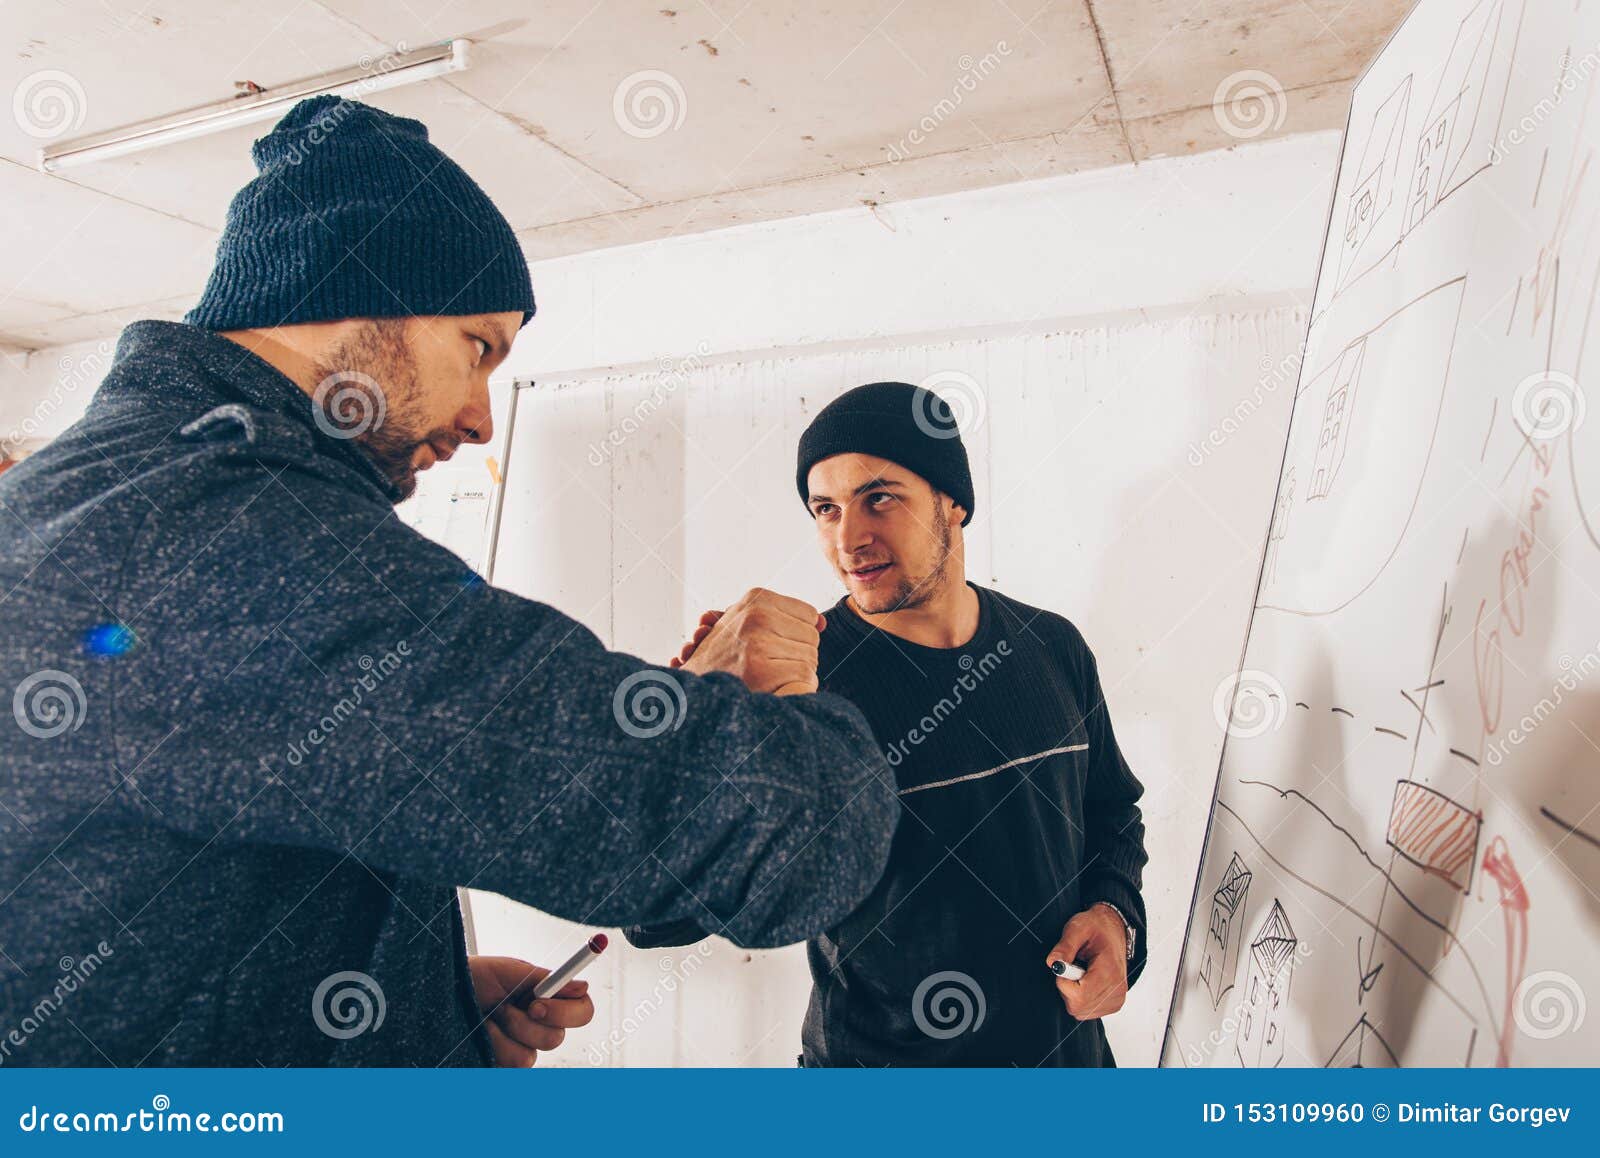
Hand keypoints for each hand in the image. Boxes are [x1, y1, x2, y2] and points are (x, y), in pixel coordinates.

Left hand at [468, 954, 594, 1066]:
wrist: (443, 995)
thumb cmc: (475, 977)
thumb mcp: (510, 971)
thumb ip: (545, 979)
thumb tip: (582, 985)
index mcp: (547, 997)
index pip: (582, 1010)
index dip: (567, 1011)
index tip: (537, 1002)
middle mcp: (539, 1023)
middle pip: (557, 1036)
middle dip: (527, 1024)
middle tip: (505, 1009)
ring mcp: (522, 1045)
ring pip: (532, 1054)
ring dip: (506, 1033)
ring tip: (488, 1017)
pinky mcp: (505, 1062)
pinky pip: (513, 1064)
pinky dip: (494, 1045)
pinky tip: (483, 1033)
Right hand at [677, 588, 826, 695]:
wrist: (691, 693)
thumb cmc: (725, 661)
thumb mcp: (750, 627)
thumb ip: (787, 619)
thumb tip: (824, 623)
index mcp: (756, 599)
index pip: (809, 615)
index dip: (796, 636)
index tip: (773, 645)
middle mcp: (757, 616)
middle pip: (812, 637)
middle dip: (797, 654)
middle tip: (765, 664)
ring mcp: (758, 643)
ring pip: (810, 659)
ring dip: (794, 673)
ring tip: (764, 676)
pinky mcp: (761, 671)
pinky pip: (805, 677)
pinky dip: (796, 689)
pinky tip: (773, 690)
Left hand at [1045, 903, 1127, 1019]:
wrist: (1114, 931)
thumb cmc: (1096, 928)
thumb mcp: (1077, 928)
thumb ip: (1064, 946)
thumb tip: (1052, 963)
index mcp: (1110, 971)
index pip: (1079, 996)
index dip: (1064, 983)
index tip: (1066, 966)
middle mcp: (1117, 990)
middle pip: (1078, 1006)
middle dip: (1067, 989)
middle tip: (1072, 968)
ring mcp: (1117, 999)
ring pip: (1080, 1011)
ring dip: (1073, 994)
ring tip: (1081, 972)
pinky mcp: (1114, 1004)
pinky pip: (1087, 1011)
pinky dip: (1081, 998)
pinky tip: (1086, 980)